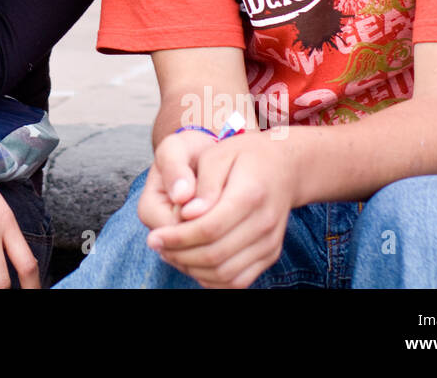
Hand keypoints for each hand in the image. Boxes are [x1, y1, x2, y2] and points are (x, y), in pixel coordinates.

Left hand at [146, 131, 295, 288]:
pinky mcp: (270, 254)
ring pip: (226, 274)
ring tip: (170, 253)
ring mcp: (270, 242)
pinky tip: (192, 262)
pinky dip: (212, 278)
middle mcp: (265, 223)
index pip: (209, 228)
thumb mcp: (217, 155)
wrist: (283, 166)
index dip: (176, 237)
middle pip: (216, 255)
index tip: (153, 236)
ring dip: (193, 269)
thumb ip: (203, 184)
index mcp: (250, 194)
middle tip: (157, 246)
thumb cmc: (243, 156)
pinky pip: (239, 280)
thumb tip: (187, 213)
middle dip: (179, 255)